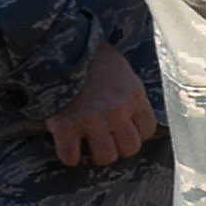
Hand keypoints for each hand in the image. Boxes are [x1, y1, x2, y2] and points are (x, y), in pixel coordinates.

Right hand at [45, 39, 161, 168]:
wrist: (58, 48)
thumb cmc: (92, 59)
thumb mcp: (123, 73)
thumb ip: (130, 96)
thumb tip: (135, 120)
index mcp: (134, 96)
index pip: (147, 130)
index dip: (136, 133)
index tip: (123, 130)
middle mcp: (117, 110)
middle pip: (129, 148)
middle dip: (118, 146)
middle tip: (106, 139)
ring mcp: (91, 120)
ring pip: (105, 157)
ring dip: (96, 154)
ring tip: (88, 143)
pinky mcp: (65, 126)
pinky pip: (71, 157)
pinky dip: (69, 156)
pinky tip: (68, 145)